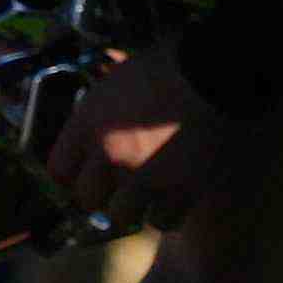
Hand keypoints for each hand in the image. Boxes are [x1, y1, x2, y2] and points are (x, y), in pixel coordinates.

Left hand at [41, 36, 207, 223]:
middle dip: (101, 193)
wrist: (223, 69)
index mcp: (91, 120)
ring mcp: (146, 176)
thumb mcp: (122, 76)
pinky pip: (163, 220)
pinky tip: (176, 195)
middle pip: (87, 198)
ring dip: (134, 206)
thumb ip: (102, 109)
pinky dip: (168, 212)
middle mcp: (111, 153)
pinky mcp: (182, 191)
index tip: (82, 175)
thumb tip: (95, 128)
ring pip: (122, 216)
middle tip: (118, 183)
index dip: (71, 175)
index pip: (58, 170)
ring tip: (149, 190)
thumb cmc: (175, 62)